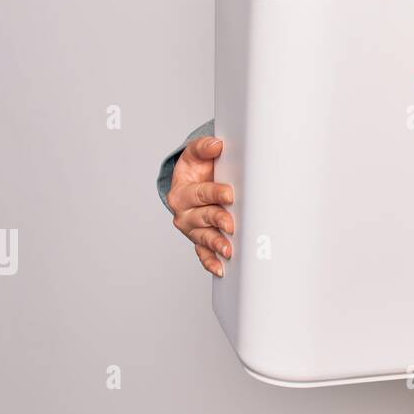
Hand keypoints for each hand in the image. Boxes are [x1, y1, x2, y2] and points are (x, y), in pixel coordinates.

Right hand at [166, 136, 233, 276]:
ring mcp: (192, 229)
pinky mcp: (200, 240)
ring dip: (216, 244)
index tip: (229, 195)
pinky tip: (221, 268)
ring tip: (228, 250)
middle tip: (231, 225)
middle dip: (217, 221)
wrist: (192, 183)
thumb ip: (204, 147)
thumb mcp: (196, 153)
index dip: (215, 193)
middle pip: (203, 218)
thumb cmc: (197, 169)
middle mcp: (184, 214)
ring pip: (204, 238)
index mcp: (182, 193)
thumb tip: (216, 145)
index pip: (200, 194)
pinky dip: (210, 261)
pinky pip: (203, 253)